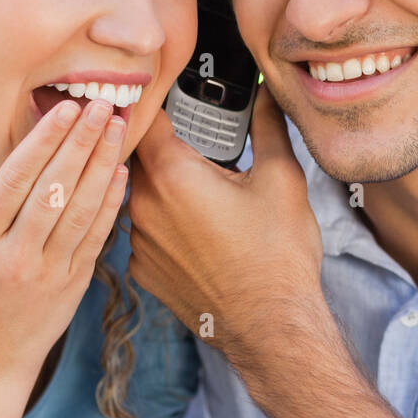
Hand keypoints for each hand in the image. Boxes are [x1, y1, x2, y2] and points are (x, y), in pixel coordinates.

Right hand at [0, 99, 127, 385]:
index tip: (65, 109)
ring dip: (103, 164)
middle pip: (54, 189)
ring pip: (81, 209)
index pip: (16, 180)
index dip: (44, 141)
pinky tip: (121, 170)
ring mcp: (48, 271)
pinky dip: (111, 201)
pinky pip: (97, 235)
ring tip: (117, 128)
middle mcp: (14, 255)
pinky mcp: (75, 283)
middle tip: (101, 106)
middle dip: (81, 143)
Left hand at [128, 84, 322, 358]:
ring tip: (201, 187)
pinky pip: (144, 231)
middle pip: (136, 156)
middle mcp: (142, 206)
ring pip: (139, 194)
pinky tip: (197, 229)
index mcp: (171, 175)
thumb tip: (266, 92)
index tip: (173, 94)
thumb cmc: (277, 255)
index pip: (143, 118)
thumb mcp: (281, 178)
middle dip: (164, 143)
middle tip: (197, 138)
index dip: (157, 100)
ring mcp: (139, 243)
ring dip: (161, 185)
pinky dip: (164, 222)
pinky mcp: (143, 271)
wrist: (270, 326)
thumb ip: (267, 126)